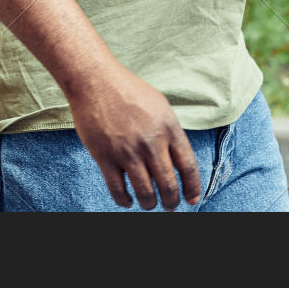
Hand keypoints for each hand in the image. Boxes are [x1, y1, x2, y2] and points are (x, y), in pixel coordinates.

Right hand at [67, 64, 201, 210]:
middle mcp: (151, 142)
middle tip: (170, 207)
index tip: (192, 200)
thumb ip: (170, 132)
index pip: (188, 166)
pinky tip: (128, 201)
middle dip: (171, 202)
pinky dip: (124, 201)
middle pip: (168, 185)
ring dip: (149, 204)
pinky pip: (118, 190)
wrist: (96, 81)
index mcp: (169, 128)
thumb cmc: (129, 90)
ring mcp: (128, 151)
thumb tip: (177, 159)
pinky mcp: (105, 157)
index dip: (192, 188)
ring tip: (149, 204)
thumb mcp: (160, 105)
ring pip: (145, 192)